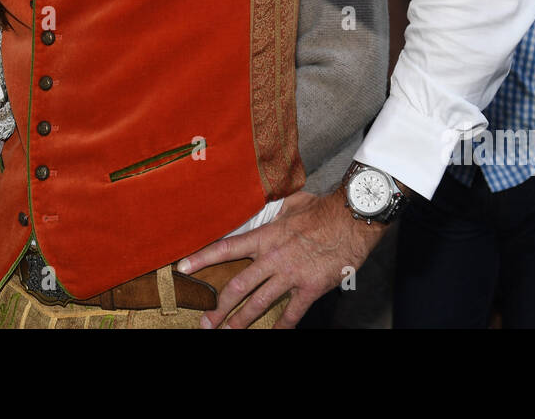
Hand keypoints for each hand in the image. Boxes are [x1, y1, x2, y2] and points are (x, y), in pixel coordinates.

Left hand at [177, 189, 385, 328]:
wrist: (352, 220)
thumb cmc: (323, 209)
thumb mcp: (292, 202)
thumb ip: (273, 209)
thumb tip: (261, 201)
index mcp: (265, 236)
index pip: (226, 248)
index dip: (202, 258)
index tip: (182, 267)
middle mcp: (273, 258)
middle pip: (238, 286)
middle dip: (218, 307)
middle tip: (205, 321)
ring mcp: (290, 275)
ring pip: (259, 303)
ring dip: (241, 321)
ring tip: (228, 332)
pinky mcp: (309, 288)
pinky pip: (292, 312)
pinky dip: (282, 327)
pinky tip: (274, 335)